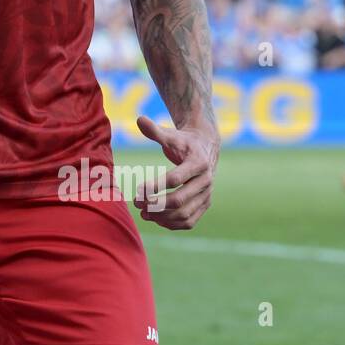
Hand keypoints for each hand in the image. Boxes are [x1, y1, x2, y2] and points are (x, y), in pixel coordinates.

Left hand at [133, 115, 218, 229]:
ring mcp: (207, 195)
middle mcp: (206, 181)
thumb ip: (155, 130)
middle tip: (137, 203)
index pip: (175, 179)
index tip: (137, 191)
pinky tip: (156, 220)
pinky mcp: (205, 205)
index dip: (154, 187)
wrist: (206, 149)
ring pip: (184, 214)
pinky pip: (190, 221)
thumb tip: (139, 119)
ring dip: (162, 217)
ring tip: (143, 213)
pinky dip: (172, 224)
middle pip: (179, 200)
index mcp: (198, 163)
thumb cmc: (183, 141)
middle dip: (156, 205)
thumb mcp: (171, 134)